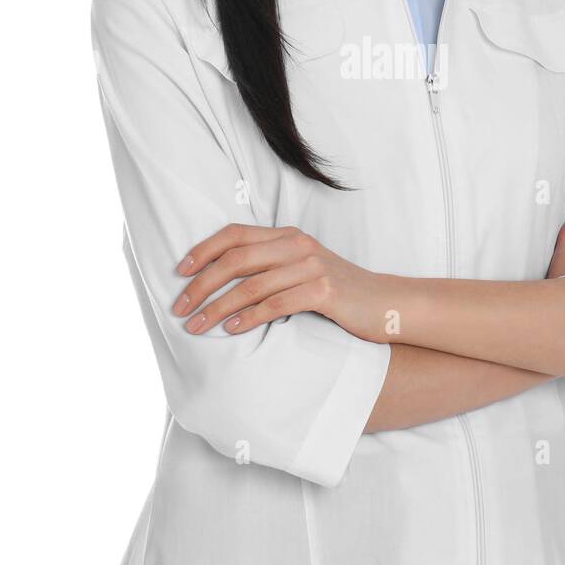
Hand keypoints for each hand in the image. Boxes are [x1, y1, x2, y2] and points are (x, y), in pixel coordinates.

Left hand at [171, 223, 389, 341]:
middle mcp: (297, 245)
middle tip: (180, 308)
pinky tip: (232, 329)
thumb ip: (270, 266)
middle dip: (202, 284)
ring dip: (218, 307)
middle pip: (236, 259)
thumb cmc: (338, 292)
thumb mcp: (302, 269)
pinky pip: (277, 304)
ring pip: (252, 285)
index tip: (179, 272)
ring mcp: (312, 266)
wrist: (385, 304)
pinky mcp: (324, 291)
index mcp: (288, 236)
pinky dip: (249, 317)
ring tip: (197, 326)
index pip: (235, 234)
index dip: (203, 250)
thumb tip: (222, 280)